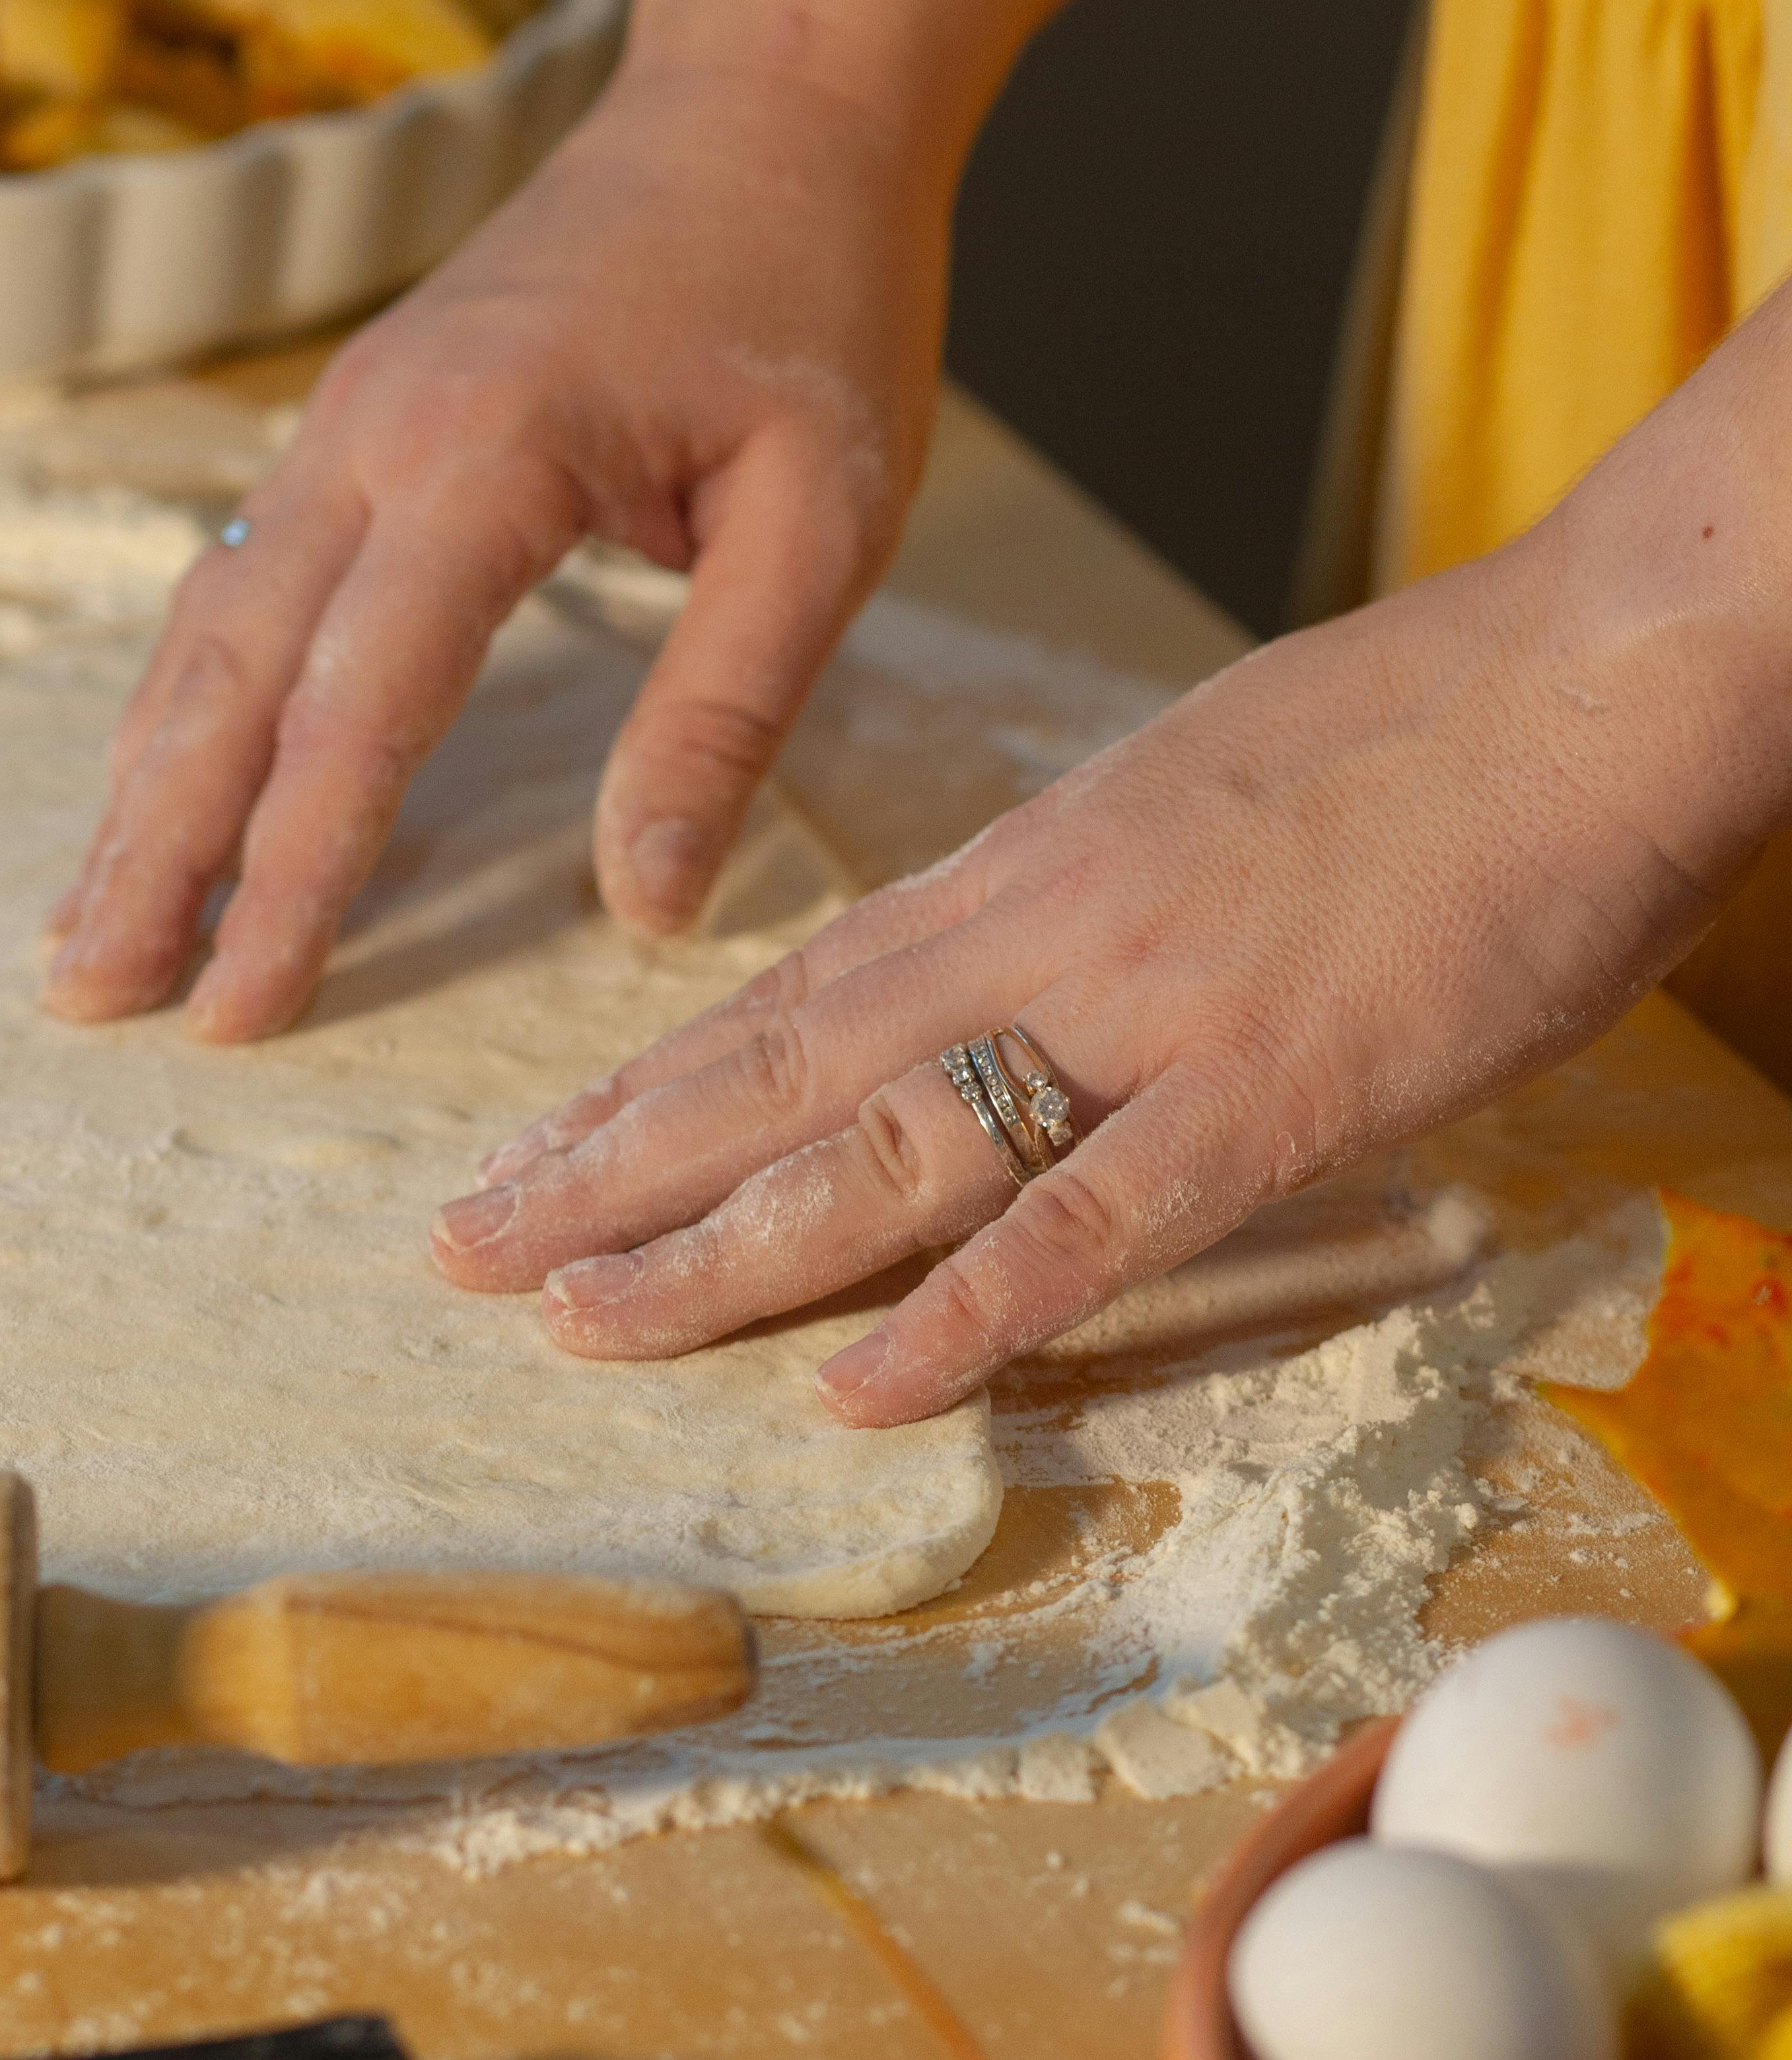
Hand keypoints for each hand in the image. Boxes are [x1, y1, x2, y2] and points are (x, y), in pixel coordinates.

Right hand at [41, 56, 944, 1039]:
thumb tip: (649, 902)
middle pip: (232, 673)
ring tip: (90, 927)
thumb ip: (727, 706)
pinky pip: (244, 573)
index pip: (362, 705)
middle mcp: (376, 431)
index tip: (249, 1006)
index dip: (299, 869)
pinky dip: (191, 695)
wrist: (770, 91)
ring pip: (209, 623)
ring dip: (145, 779)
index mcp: (488, 452)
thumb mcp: (825, 513)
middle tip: (96, 998)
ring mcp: (349, 414)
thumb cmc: (816, 293)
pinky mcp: (361, 417)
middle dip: (159, 848)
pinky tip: (163, 781)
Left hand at [430, 511, 1769, 1422]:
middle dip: (613, 1168)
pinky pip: (1092, 1217)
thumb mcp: (1199, 788)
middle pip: (785, 1067)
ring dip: (720, 1243)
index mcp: (1036, 860)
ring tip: (576, 1325)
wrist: (1596, 673)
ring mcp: (1153, 1011)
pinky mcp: (1275, 1088)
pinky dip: (966, 1309)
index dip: (650, 1085)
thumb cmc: (1428, 730)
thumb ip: (1090, 893)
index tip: (533, 1152)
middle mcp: (1051, 929)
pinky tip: (855, 1385)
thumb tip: (1015, 967)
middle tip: (464, 1251)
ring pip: (886, 1141)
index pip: (798, 990)